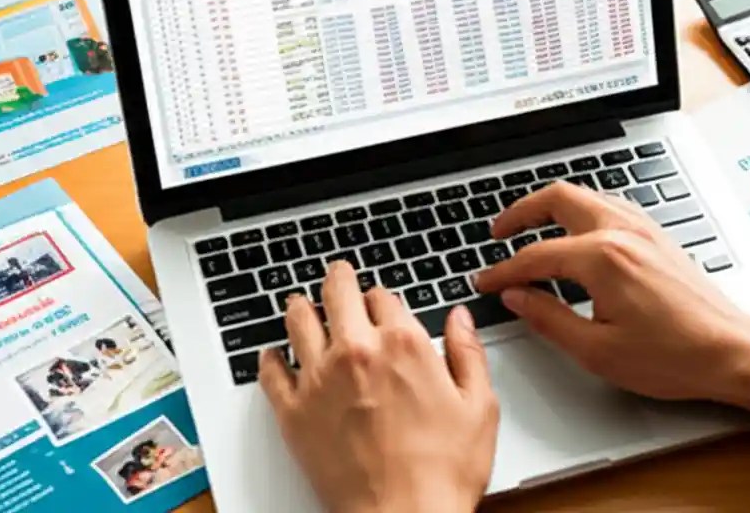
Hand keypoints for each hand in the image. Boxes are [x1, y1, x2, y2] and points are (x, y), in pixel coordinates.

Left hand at [259, 263, 498, 512]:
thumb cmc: (442, 472)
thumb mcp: (480, 406)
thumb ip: (468, 352)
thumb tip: (460, 318)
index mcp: (404, 344)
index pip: (383, 296)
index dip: (382, 298)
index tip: (381, 304)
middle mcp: (357, 352)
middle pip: (337, 294)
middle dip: (338, 281)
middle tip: (336, 277)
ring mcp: (319, 380)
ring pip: (298, 321)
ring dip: (299, 307)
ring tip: (298, 304)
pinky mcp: (294, 413)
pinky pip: (270, 372)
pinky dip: (269, 358)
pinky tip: (272, 355)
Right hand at [475, 182, 749, 403]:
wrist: (730, 351)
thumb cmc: (675, 356)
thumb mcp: (597, 350)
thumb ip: (548, 318)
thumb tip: (517, 299)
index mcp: (603, 258)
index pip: (535, 255)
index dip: (503, 270)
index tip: (486, 281)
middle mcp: (623, 232)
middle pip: (557, 198)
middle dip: (520, 212)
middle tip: (497, 233)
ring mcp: (643, 229)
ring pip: (585, 195)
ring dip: (550, 206)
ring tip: (529, 228)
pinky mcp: (657, 236)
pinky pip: (608, 205)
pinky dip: (580, 211)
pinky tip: (574, 233)